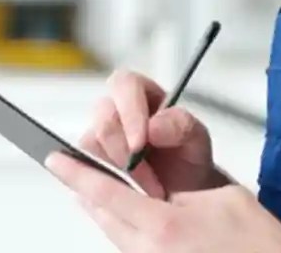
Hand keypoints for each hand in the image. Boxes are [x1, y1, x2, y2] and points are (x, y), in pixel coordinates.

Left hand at [46, 152, 280, 252]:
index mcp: (165, 226)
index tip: (56, 160)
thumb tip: (164, 197)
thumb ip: (184, 194)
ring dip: (108, 213)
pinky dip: (128, 232)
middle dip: (89, 192)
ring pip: (117, 237)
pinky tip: (138, 221)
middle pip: (104, 218)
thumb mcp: (224, 200)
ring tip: (103, 192)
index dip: (77, 174)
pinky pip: (135, 251)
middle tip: (75, 171)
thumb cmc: (262, 246)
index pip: (107, 194)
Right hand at [77, 68, 225, 198]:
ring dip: (115, 171)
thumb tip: (153, 126)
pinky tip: (126, 196)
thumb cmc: (188, 159)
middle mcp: (116, 110)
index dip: (129, 112)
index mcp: (141, 93)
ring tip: (144, 190)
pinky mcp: (89, 164)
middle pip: (102, 116)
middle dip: (121, 149)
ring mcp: (99, 138)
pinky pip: (84, 169)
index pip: (125, 84)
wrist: (186, 194)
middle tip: (144, 176)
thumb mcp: (196, 139)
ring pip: (89, 144)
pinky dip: (105, 185)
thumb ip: (180, 125)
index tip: (140, 145)